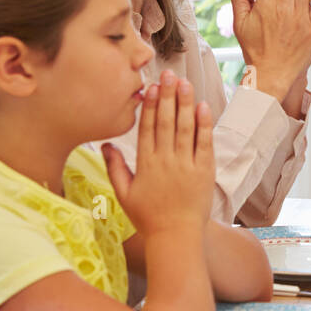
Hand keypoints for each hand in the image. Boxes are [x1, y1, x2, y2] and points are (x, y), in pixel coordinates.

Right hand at [103, 70, 214, 234]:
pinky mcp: (205, 171)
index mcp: (145, 164)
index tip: (150, 86)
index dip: (149, 106)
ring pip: (185, 129)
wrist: (175, 236)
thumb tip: (105, 143)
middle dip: (168, 96)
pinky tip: (204, 107)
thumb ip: (114, 167)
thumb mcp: (123, 194)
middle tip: (169, 74)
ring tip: (185, 83)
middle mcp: (166, 161)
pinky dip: (204, 125)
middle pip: (166, 122)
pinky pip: (205, 143)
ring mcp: (186, 165)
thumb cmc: (148, 217)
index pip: (147, 128)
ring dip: (186, 104)